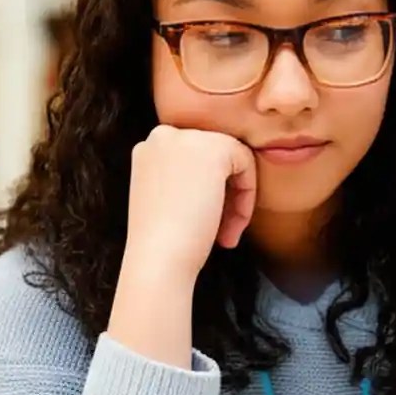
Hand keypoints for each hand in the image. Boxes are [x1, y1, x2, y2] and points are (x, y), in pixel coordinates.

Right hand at [108, 126, 255, 367]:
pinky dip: (246, 195)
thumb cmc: (163, 241)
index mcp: (148, 148)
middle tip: (223, 232)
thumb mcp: (167, 198)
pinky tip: (233, 224)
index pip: (196, 159)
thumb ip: (186, 178)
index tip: (208, 224)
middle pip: (215, 156)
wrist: (159, 258)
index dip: (208, 192)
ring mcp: (187, 138)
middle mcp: (163, 135)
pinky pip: (246, 163)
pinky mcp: (214, 148)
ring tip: (227, 234)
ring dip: (236, 198)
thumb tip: (218, 174)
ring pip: (232, 160)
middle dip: (224, 194)